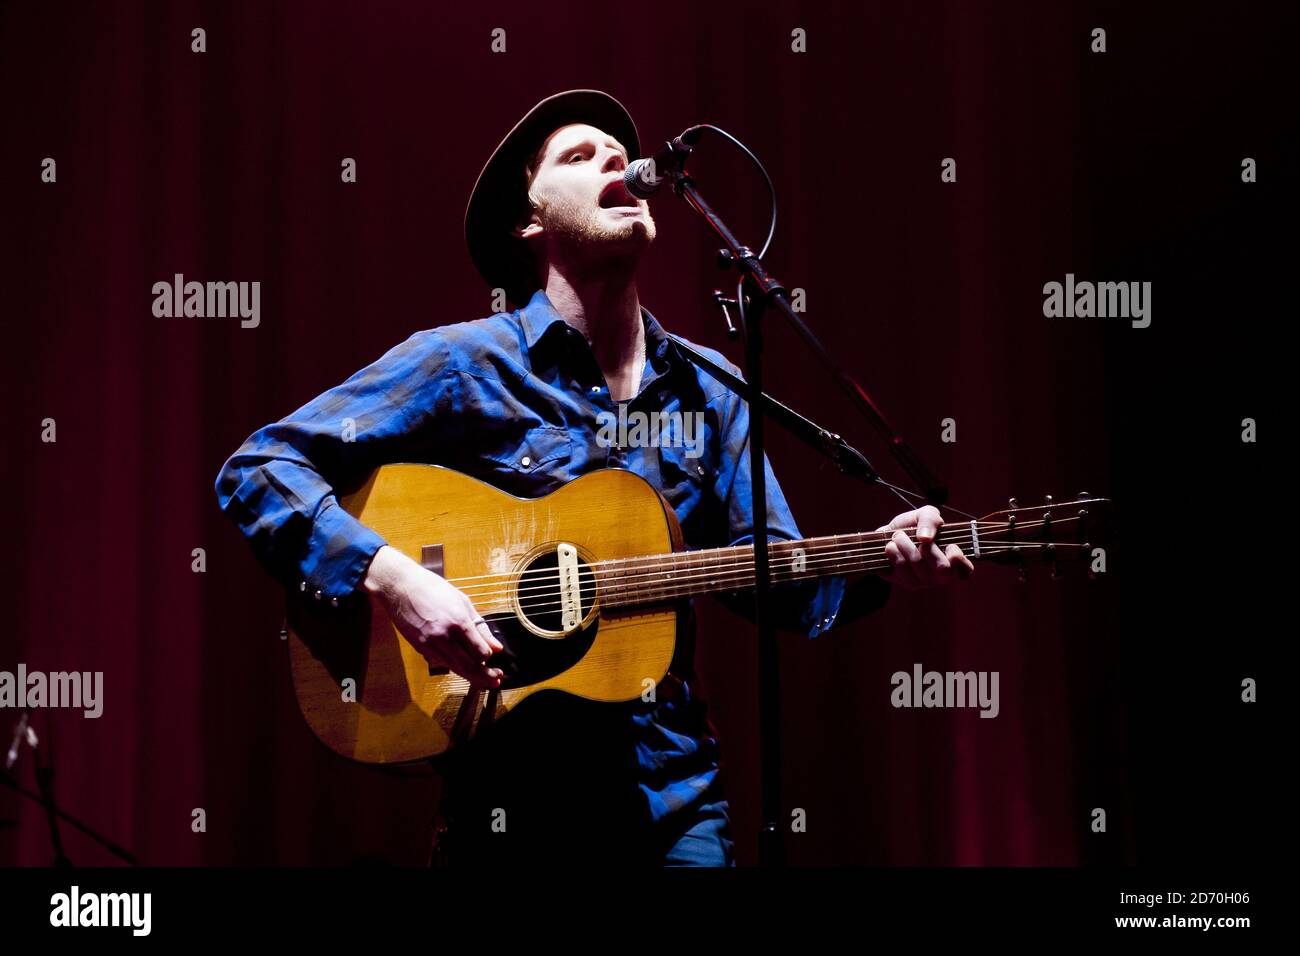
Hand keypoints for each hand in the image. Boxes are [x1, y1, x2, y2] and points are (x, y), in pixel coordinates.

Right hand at [363, 545, 503, 687]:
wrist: (400, 587)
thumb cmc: (433, 589)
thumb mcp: (462, 602)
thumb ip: (480, 627)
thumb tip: (497, 648)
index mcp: (459, 622)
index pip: (481, 653)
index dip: (489, 657)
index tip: (493, 656)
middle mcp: (445, 637)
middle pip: (470, 667)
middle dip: (485, 677)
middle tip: (497, 679)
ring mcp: (431, 645)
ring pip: (455, 669)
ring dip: (472, 675)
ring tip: (484, 676)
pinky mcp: (420, 648)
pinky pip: (442, 662)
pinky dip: (454, 665)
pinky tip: (462, 662)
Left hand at [876, 505, 973, 589]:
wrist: (888, 535)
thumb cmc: (914, 526)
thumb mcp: (926, 514)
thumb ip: (930, 520)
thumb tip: (925, 538)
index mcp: (954, 560)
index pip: (966, 570)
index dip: (959, 559)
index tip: (950, 545)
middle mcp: (943, 576)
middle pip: (942, 568)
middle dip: (926, 546)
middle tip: (915, 536)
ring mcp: (926, 582)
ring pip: (918, 564)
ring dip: (904, 543)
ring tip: (898, 536)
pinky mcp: (907, 583)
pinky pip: (901, 567)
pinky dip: (894, 551)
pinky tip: (891, 547)